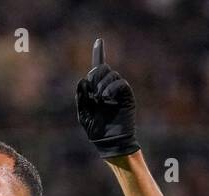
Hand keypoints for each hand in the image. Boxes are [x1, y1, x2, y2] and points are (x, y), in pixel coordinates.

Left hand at [76, 38, 138, 158]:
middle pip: (102, 69)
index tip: (98, 41)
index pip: (98, 69)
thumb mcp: (83, 114)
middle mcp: (108, 87)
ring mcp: (118, 91)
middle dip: (94, 77)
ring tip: (99, 99)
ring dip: (102, 85)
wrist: (110, 142)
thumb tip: (83, 80)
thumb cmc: (96, 130)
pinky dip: (111, 88)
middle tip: (92, 93)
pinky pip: (119, 83)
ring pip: (110, 74)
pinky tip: (105, 98)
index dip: (99, 54)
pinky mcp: (126, 95)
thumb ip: (81, 97)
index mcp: (97, 90)